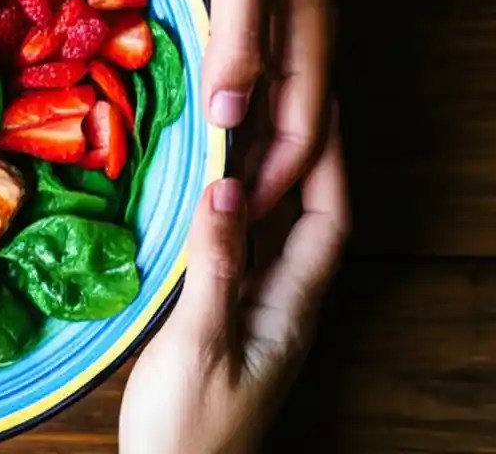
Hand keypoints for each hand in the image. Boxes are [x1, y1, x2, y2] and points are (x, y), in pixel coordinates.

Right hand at [118, 114, 347, 452]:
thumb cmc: (191, 426)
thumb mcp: (201, 344)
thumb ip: (217, 268)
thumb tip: (228, 190)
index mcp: (291, 307)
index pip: (328, 220)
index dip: (330, 161)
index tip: (317, 104)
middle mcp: (283, 303)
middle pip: (305, 217)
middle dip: (298, 157)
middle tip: (276, 99)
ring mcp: (255, 313)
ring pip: (272, 232)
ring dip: (264, 180)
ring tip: (243, 127)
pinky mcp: (227, 321)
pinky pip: (241, 251)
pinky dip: (233, 214)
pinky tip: (209, 196)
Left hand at [143, 0, 330, 213]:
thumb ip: (241, 40)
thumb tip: (232, 120)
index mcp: (304, 37)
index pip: (301, 135)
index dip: (269, 184)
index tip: (225, 223)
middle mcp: (283, 44)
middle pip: (277, 136)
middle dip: (248, 184)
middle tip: (203, 229)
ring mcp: (251, 32)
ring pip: (244, 114)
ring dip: (220, 154)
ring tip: (181, 198)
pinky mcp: (216, 19)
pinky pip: (213, 83)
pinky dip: (196, 113)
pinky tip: (162, 135)